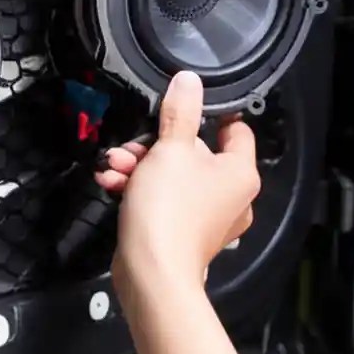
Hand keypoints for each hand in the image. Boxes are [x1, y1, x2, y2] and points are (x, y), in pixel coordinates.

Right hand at [95, 71, 259, 290]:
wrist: (151, 272)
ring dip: (141, 167)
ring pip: (175, 177)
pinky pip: (165, 201)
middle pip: (196, 153)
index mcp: (240, 172)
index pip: (236, 130)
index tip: (183, 107)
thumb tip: (189, 80)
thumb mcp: (170, 149)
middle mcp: (232, 196)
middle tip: (131, 146)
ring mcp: (209, 217)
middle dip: (154, 146)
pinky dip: (141, 190)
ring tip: (115, 166)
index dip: (210, 114)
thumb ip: (180, 111)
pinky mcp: (185, 233)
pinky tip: (114, 185)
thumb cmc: (169, 210)